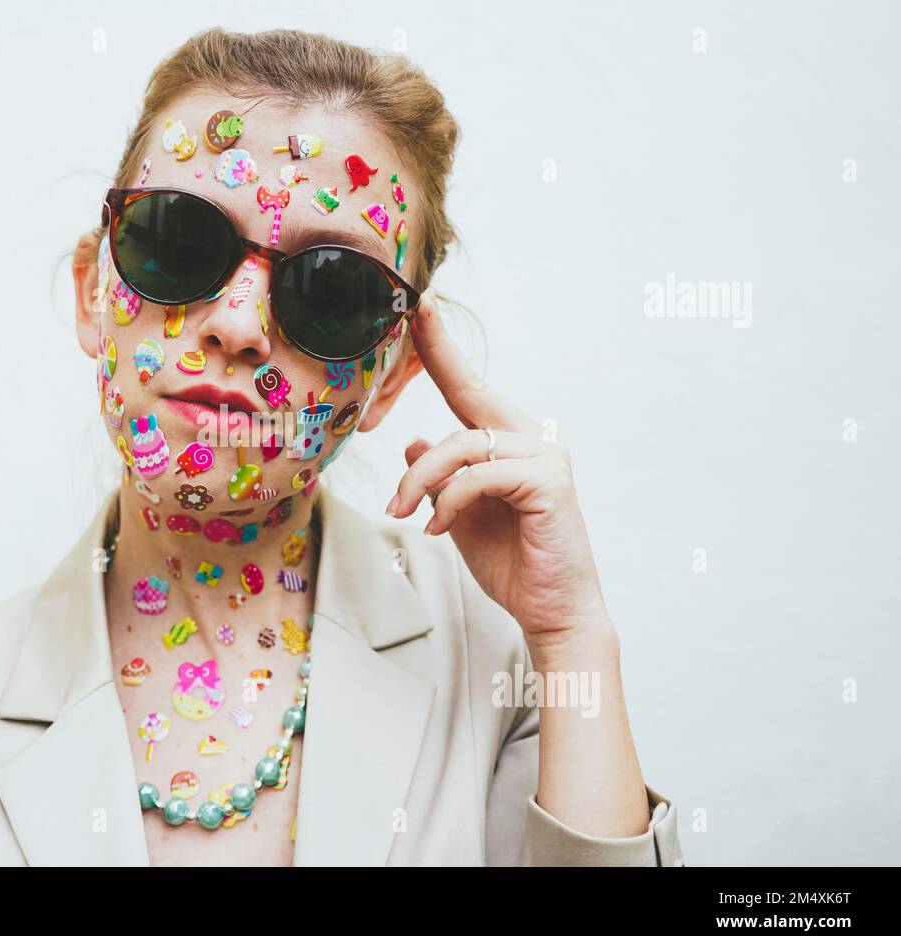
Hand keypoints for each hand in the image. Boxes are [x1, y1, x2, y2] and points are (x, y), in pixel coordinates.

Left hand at [386, 294, 611, 660]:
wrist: (551, 611)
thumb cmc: (512, 562)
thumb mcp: (459, 513)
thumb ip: (442, 476)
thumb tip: (415, 441)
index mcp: (512, 441)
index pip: (472, 388)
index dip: (444, 349)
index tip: (421, 309)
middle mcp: (534, 439)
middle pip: (471, 394)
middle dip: (437, 360)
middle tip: (399, 345)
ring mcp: (546, 458)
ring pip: (462, 445)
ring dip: (421, 480)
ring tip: (403, 511)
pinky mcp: (549, 484)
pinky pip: (480, 476)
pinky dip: (450, 501)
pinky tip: (438, 527)